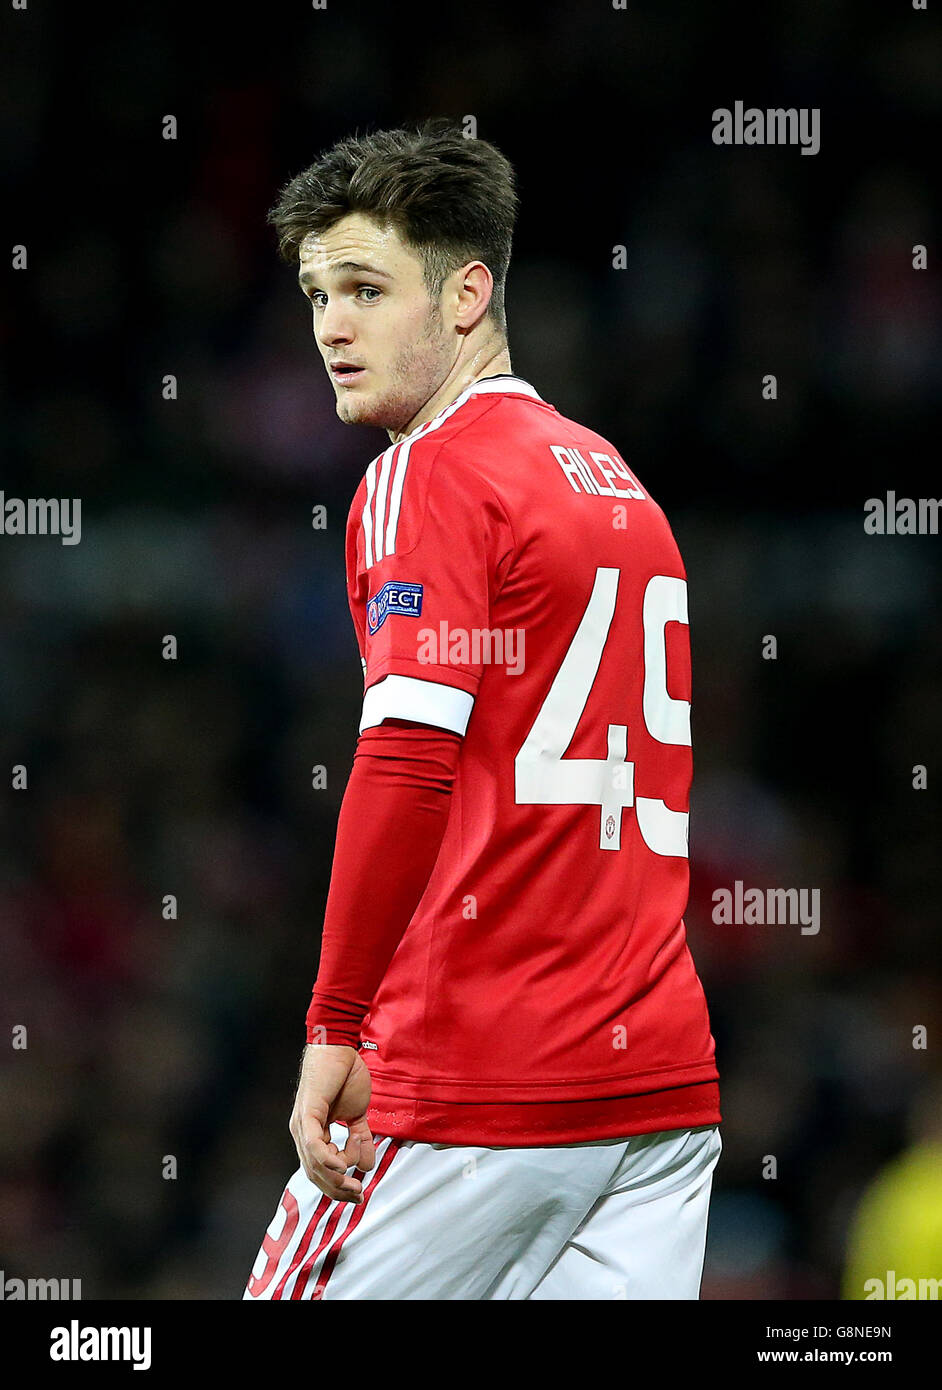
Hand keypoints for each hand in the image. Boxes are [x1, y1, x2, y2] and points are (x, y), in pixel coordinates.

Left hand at [289, 1043, 375, 1202]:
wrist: (340, 1047)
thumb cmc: (346, 1075)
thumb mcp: (358, 1114)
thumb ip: (360, 1139)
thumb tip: (369, 1166)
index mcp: (313, 1133)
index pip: (320, 1171)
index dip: (338, 1187)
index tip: (359, 1192)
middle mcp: (302, 1132)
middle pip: (315, 1174)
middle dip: (337, 1190)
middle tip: (358, 1196)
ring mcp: (302, 1124)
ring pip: (314, 1164)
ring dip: (336, 1178)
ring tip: (354, 1180)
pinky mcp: (307, 1113)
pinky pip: (314, 1145)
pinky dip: (327, 1159)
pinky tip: (341, 1166)